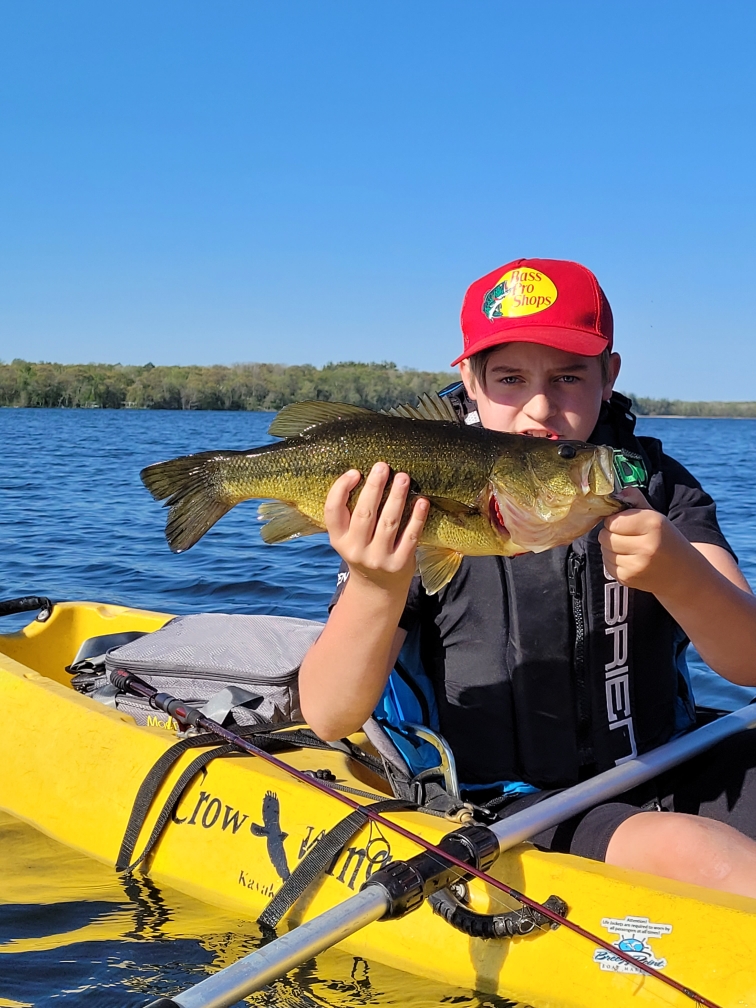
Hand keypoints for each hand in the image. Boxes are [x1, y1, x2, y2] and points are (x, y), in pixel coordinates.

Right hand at [323, 462, 428, 593]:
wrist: (377, 588)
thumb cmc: (363, 550)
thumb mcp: (348, 537)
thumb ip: (351, 514)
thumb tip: (369, 476)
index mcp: (338, 539)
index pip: (332, 511)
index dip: (341, 490)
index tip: (355, 472)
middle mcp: (355, 550)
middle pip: (364, 513)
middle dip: (374, 488)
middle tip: (383, 466)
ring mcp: (378, 558)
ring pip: (388, 522)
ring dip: (396, 497)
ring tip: (403, 477)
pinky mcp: (399, 564)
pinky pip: (410, 536)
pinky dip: (416, 518)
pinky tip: (421, 501)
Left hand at [599, 487, 690, 594]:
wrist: (681, 573)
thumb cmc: (665, 540)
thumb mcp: (655, 516)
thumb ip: (635, 500)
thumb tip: (617, 492)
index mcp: (652, 525)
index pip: (613, 520)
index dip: (615, 520)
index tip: (625, 523)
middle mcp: (645, 546)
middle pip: (606, 536)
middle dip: (611, 534)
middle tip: (626, 536)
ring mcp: (636, 565)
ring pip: (604, 550)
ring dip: (611, 547)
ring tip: (629, 548)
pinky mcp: (628, 579)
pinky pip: (607, 564)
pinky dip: (613, 561)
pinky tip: (629, 560)